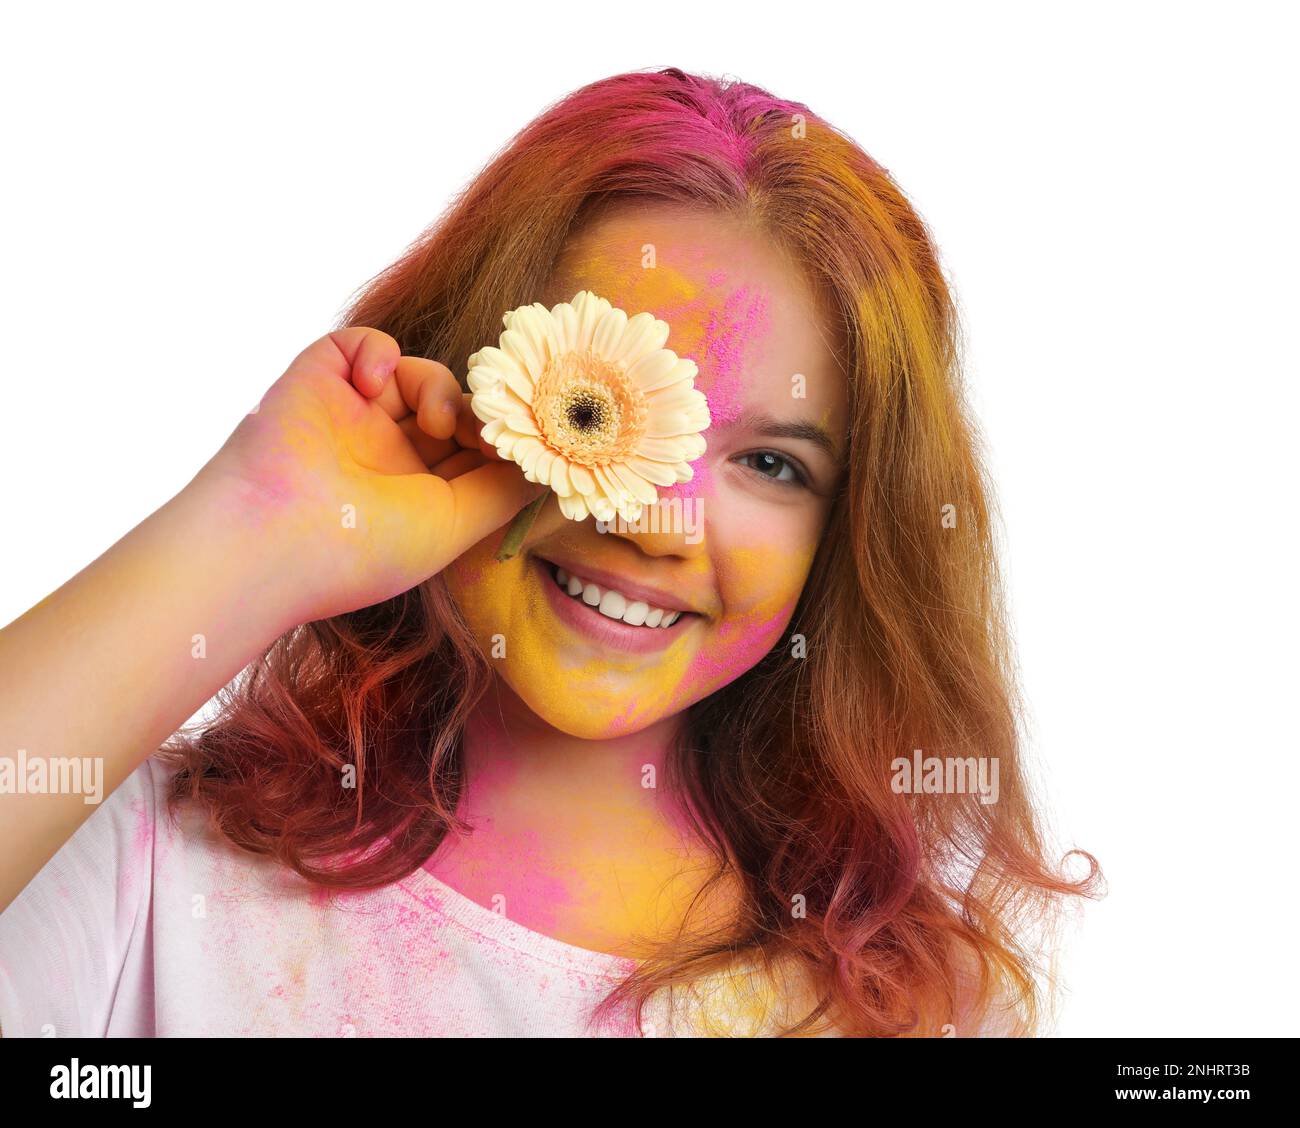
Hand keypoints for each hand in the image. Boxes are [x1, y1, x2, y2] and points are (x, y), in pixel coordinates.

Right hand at [191, 326, 543, 624]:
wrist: (273, 537)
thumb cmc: (366, 548)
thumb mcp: (456, 525)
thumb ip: (504, 489)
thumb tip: (545, 462)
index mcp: (415, 495)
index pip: (472, 452)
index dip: (502, 439)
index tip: (527, 439)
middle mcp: (385, 456)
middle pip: (454, 410)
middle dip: (482, 413)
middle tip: (494, 426)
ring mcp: (351, 417)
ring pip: (420, 376)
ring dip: (443, 389)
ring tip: (438, 423)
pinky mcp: (318, 381)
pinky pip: (364, 343)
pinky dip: (382, 354)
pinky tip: (376, 389)